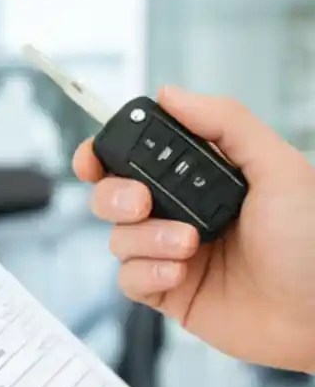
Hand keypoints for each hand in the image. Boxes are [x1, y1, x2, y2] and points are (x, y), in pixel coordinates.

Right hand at [74, 86, 314, 373]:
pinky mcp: (166, 292)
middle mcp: (182, 212)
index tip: (94, 156)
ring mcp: (171, 253)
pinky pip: (128, 279)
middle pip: (112, 195)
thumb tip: (172, 94)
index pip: (137, 156)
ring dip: (146, 239)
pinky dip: (147, 274)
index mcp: (204, 177)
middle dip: (115, 196)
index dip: (104, 153)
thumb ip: (224, 123)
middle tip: (142, 203)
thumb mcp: (278, 167)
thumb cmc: (313, 244)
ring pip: (118, 238)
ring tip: (188, 245)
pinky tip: (179, 273)